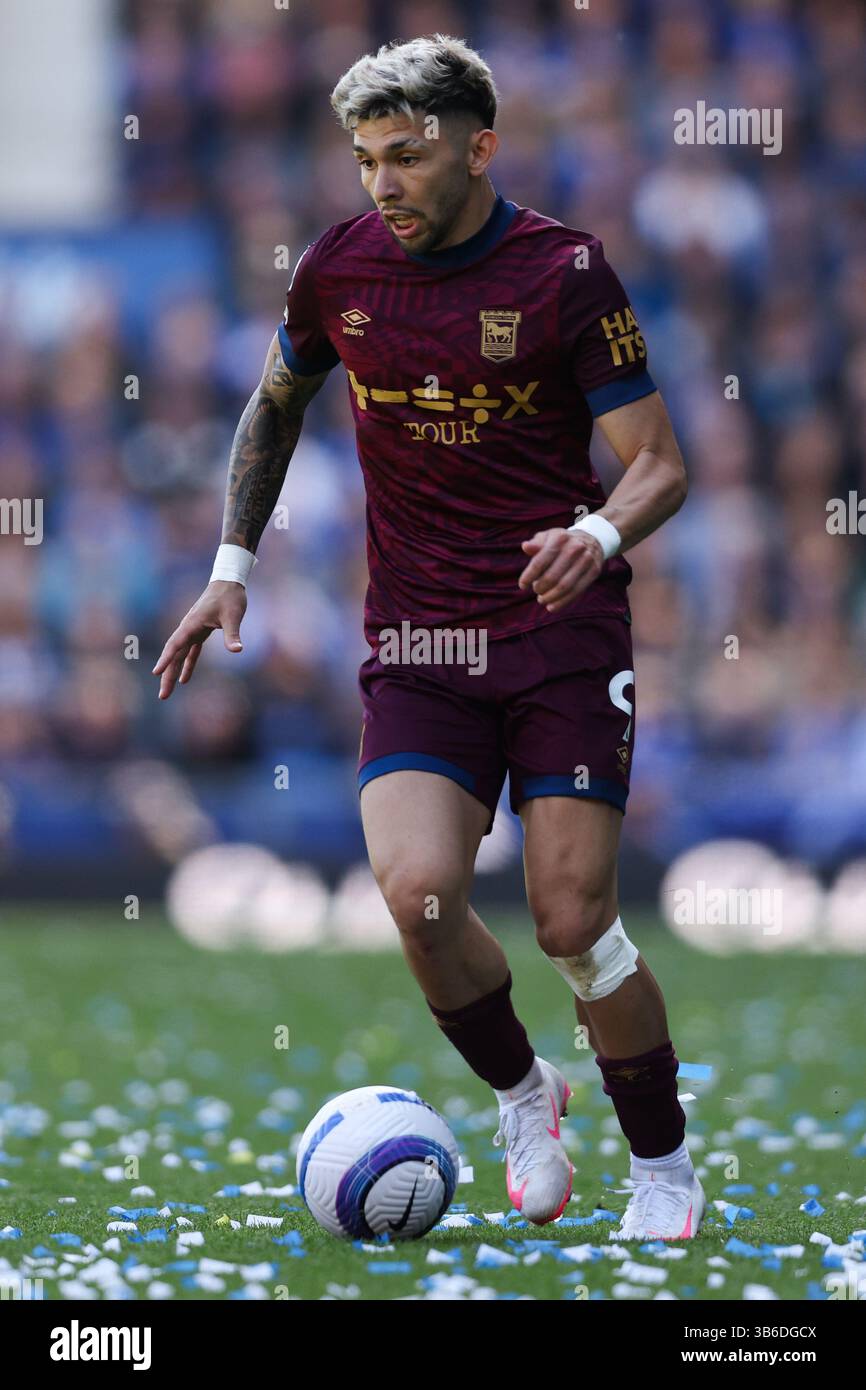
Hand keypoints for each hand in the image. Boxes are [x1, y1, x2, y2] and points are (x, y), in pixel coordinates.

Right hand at [152, 581, 247, 698]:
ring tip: (167, 692)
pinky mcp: (199, 632)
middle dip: (167, 675)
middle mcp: (188, 629)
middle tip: (163, 696)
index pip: (175, 645)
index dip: (166, 659)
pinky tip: (184, 679)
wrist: (228, 582)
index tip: (156, 672)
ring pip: (179, 655)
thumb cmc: (230, 597)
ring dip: (173, 672)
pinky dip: (187, 665)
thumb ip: (232, 634)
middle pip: (174, 655)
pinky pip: (190, 652)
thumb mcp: (233, 616)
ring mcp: (192, 631)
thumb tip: (237, 650)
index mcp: (191, 624)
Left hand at [518, 527, 603, 611]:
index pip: (540, 561)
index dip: (529, 576)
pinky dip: (562, 602)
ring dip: (550, 597)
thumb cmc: (561, 542)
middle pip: (552, 576)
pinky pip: (577, 591)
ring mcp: (586, 559)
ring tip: (541, 599)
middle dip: (540, 588)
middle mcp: (575, 548)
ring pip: (564, 586)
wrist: (591, 540)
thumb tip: (525, 547)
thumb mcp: (548, 538)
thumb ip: (536, 544)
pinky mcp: (594, 571)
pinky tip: (552, 607)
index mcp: (560, 538)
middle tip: (536, 590)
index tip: (522, 585)